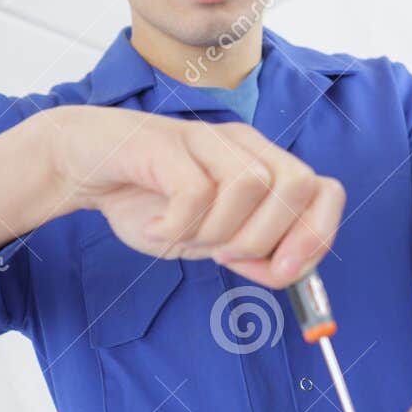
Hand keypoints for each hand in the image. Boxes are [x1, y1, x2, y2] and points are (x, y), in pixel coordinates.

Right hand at [44, 106, 344, 286]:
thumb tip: (290, 274)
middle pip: (296, 185)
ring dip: (219, 231)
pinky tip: (158, 228)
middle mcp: (243, 145)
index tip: (281, 272)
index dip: (316, 236)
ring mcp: (206, 138)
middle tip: (223, 256)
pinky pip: (195, 192)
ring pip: (250, 185)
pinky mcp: (165, 143)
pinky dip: (177, 226)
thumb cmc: (151, 202)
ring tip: (186, 237)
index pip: (325, 191)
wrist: (85, 169)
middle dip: (266, 238)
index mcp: (264, 165)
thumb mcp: (210, 239)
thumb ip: (252, 254)